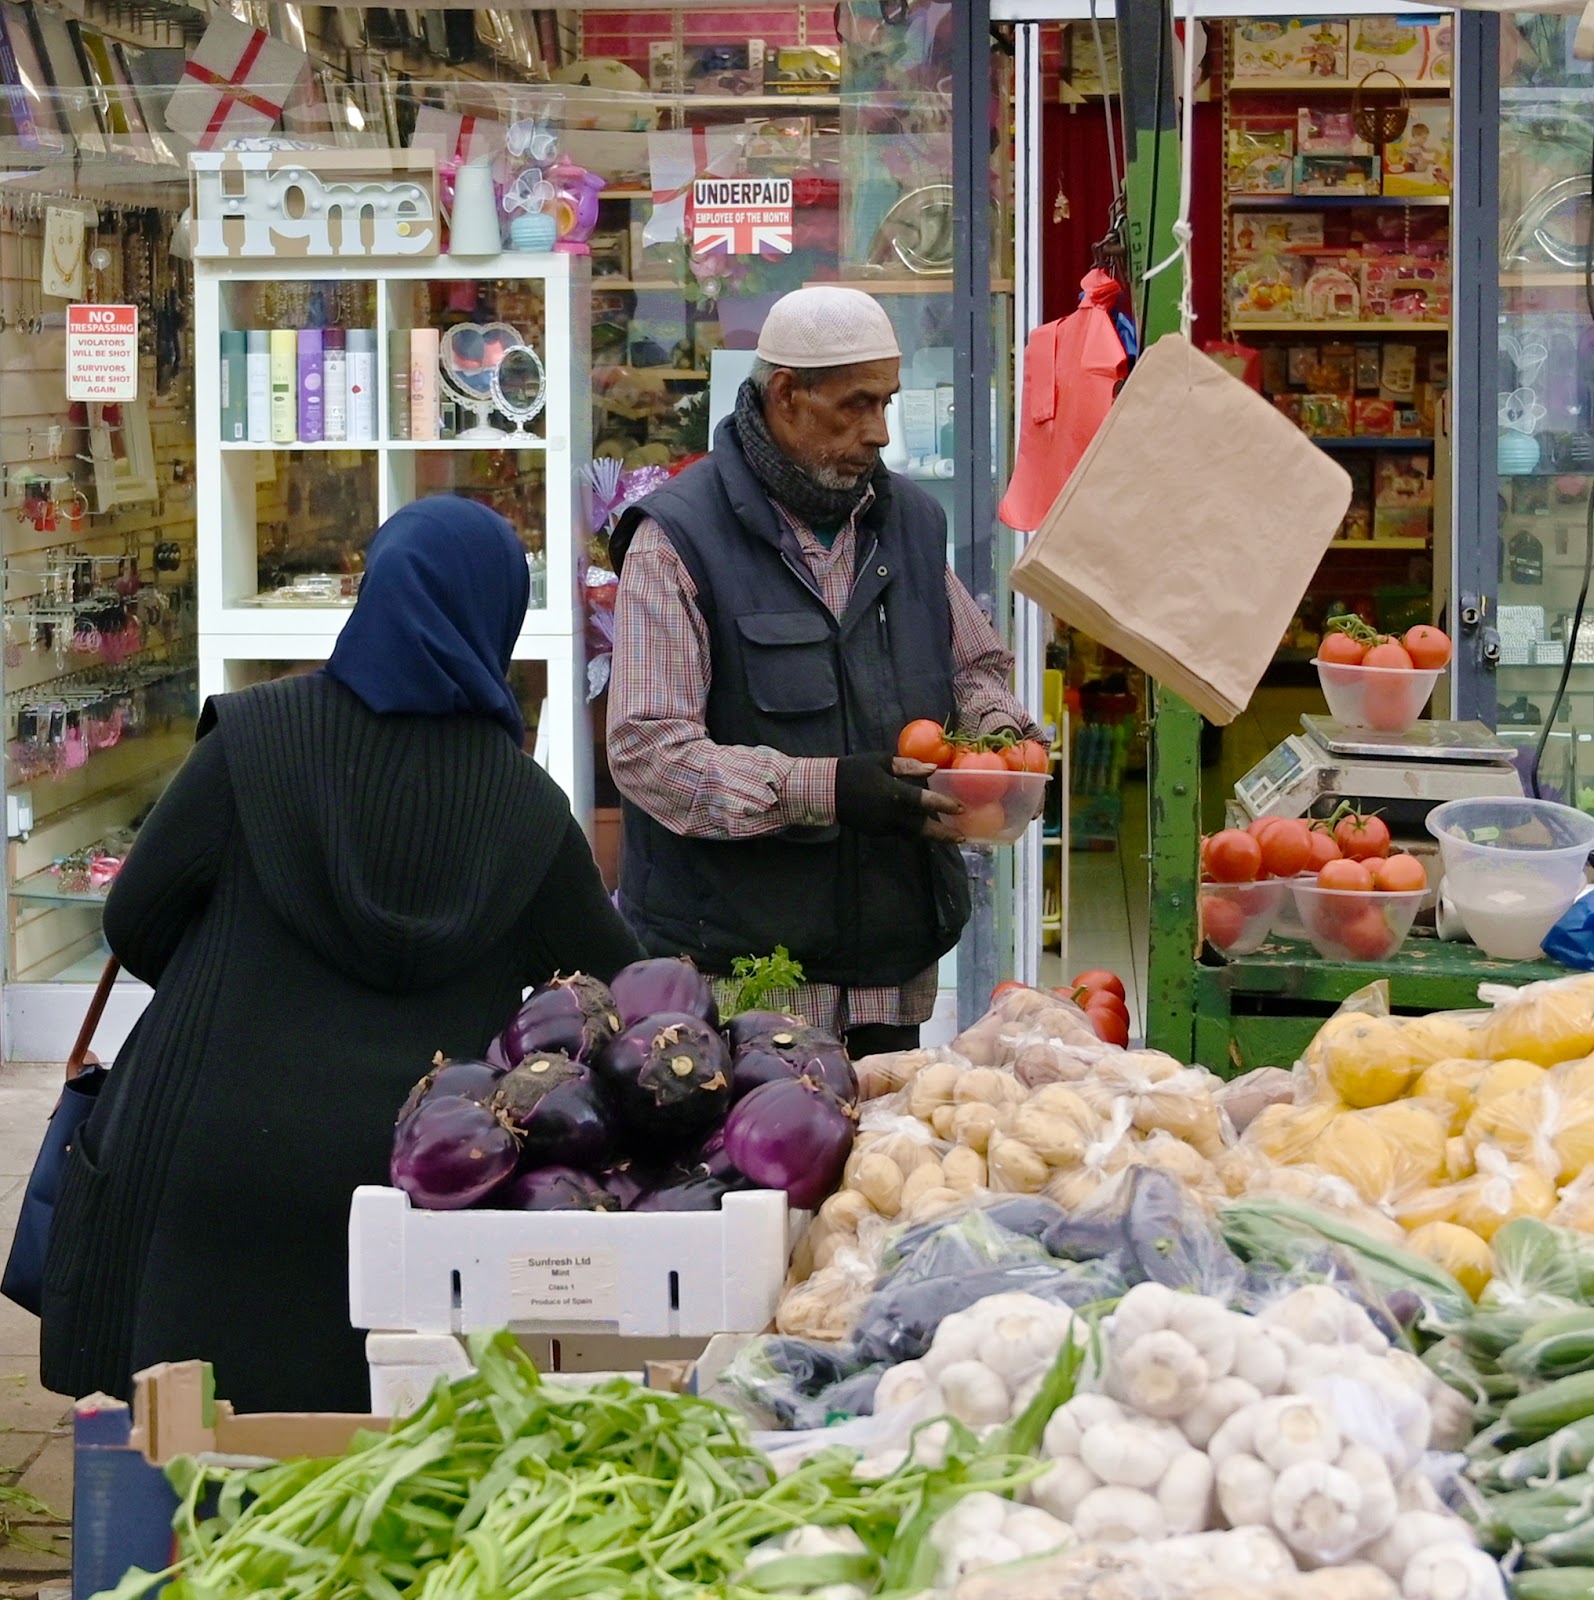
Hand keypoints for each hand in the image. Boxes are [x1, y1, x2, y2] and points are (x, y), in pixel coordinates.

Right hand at [836, 752, 962, 840]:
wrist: (828, 791)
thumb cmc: (855, 770)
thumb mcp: (882, 760)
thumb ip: (908, 766)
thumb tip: (932, 768)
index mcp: (894, 792)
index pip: (925, 801)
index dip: (944, 804)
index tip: (960, 808)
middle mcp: (891, 813)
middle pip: (923, 828)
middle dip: (943, 834)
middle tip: (960, 837)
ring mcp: (883, 826)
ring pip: (912, 834)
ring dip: (930, 835)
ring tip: (947, 836)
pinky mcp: (877, 833)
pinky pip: (900, 833)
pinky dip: (913, 832)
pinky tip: (922, 828)